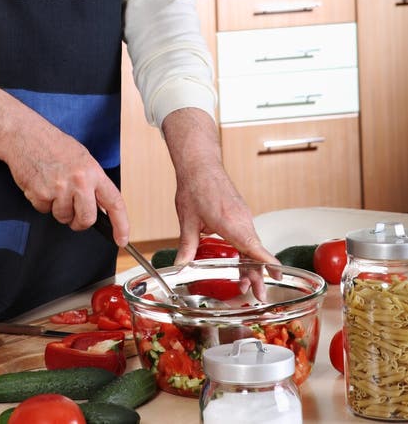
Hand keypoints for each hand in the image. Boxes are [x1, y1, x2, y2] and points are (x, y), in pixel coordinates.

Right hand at [0, 85, 128, 245]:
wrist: (26, 135)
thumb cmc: (53, 144)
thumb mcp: (82, 158)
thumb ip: (91, 181)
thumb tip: (97, 204)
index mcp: (93, 171)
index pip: (114, 202)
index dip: (121, 224)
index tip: (121, 239)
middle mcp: (79, 181)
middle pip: (86, 219)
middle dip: (79, 222)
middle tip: (73, 213)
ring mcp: (59, 188)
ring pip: (63, 216)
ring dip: (57, 208)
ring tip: (52, 186)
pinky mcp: (40, 193)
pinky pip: (44, 210)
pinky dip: (41, 202)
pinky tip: (40, 184)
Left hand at [162, 108, 278, 297]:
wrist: (199, 163)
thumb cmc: (194, 187)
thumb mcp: (188, 220)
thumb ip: (187, 246)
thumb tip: (180, 266)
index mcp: (231, 223)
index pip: (255, 248)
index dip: (267, 265)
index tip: (277, 277)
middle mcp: (242, 219)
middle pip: (256, 252)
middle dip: (258, 275)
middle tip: (257, 295)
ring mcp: (243, 215)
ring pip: (252, 244)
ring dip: (251, 264)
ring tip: (245, 283)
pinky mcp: (240, 212)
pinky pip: (248, 235)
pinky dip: (247, 250)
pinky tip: (238, 261)